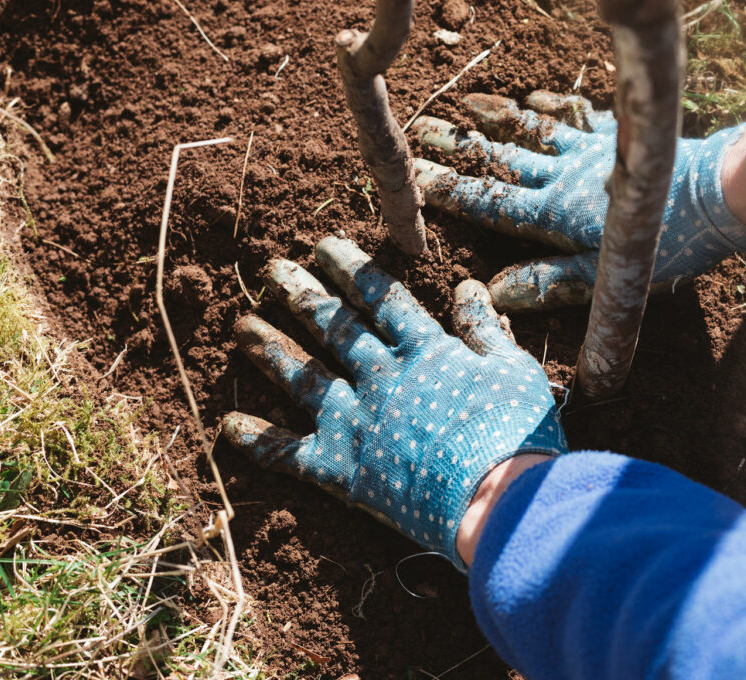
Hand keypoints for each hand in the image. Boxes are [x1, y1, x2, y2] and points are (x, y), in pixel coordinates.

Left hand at [221, 236, 566, 571]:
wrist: (497, 499)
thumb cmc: (517, 433)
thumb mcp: (514, 369)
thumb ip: (486, 328)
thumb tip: (467, 288)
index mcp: (426, 351)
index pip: (381, 297)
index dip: (351, 268)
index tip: (325, 246)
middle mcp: (382, 376)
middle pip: (335, 327)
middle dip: (302, 294)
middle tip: (273, 269)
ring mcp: (357, 420)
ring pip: (304, 377)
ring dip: (271, 348)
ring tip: (242, 324)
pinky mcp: (342, 468)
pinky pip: (291, 453)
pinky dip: (259, 440)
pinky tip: (228, 424)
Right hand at [413, 92, 745, 311]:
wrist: (717, 195)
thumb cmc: (663, 245)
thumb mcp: (604, 278)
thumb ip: (549, 282)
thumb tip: (493, 292)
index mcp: (554, 214)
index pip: (490, 202)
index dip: (450, 191)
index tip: (413, 177)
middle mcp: (563, 176)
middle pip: (501, 158)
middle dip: (458, 146)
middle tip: (420, 130)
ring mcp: (589, 150)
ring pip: (531, 131)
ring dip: (497, 118)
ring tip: (465, 105)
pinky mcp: (618, 135)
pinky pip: (576, 114)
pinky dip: (552, 105)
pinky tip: (537, 98)